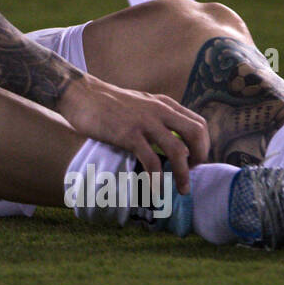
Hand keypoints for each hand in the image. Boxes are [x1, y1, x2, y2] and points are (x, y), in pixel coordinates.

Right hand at [56, 76, 209, 192]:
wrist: (80, 94)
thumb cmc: (105, 102)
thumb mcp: (139, 102)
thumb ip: (155, 115)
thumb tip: (167, 138)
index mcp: (164, 103)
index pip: (198, 123)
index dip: (203, 145)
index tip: (195, 160)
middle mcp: (159, 111)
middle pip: (196, 134)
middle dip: (200, 157)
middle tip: (192, 173)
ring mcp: (145, 122)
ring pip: (178, 151)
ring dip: (183, 174)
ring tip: (181, 189)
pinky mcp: (128, 135)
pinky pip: (151, 161)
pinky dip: (157, 179)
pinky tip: (156, 190)